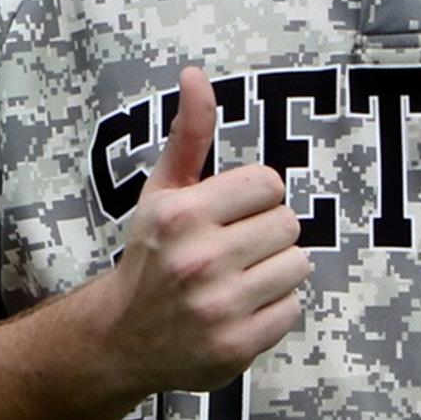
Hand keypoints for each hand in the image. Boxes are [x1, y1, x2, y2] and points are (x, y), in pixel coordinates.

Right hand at [89, 65, 309, 398]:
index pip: (269, 184)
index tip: (229, 215)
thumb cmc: (151, 256)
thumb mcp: (163, 192)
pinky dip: (274, 310)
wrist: (122, 337)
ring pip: (298, 265)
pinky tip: (241, 310)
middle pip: (288, 224)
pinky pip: (293, 309)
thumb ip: (189, 134)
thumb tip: (195, 74)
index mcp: (182, 215)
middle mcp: (199, 259)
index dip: (253, 198)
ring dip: (275, 271)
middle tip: (233, 251)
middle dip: (266, 234)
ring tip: (240, 280)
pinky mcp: (236, 345)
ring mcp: (219, 306)